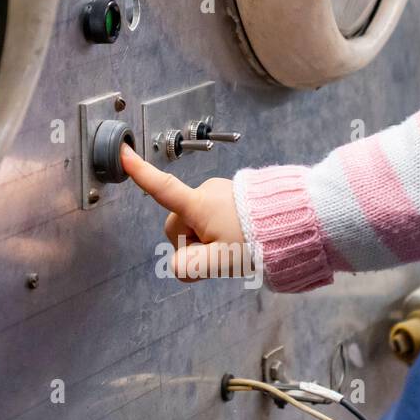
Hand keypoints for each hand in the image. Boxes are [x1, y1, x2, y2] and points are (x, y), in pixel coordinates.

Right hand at [121, 146, 251, 280]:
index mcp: (199, 205)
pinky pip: (211, 217)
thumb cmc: (258, 241)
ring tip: (233, 247)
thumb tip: (176, 264)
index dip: (141, 174)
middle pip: (178, 224)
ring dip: (206, 238)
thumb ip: (190, 266)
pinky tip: (238, 238)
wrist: (295, 224)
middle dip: (190, 242)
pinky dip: (218, 230)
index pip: (163, 190)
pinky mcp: (230, 196)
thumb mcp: (221, 262)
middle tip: (217, 255)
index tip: (123, 153)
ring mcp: (219, 193)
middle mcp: (206, 193)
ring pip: (195, 222)